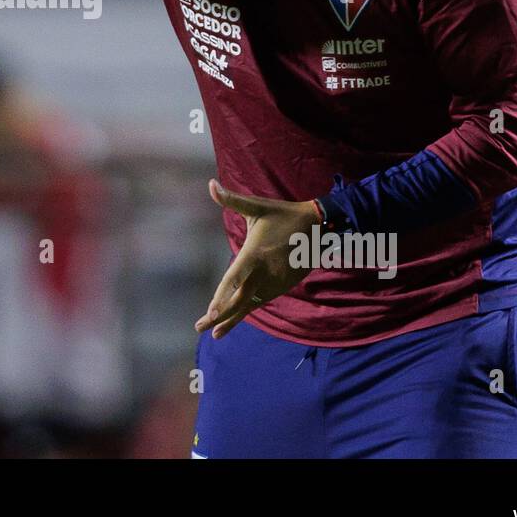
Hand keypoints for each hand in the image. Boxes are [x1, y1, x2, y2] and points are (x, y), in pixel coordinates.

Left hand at [195, 178, 317, 338]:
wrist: (317, 227)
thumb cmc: (282, 214)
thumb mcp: (257, 206)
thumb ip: (231, 199)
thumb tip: (210, 184)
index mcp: (254, 254)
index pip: (234, 279)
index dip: (222, 297)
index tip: (211, 313)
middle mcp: (263, 272)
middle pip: (238, 299)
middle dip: (219, 315)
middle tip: (199, 327)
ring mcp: (273, 282)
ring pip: (249, 305)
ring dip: (231, 318)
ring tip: (213, 332)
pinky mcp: (280, 287)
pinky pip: (259, 303)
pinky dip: (246, 313)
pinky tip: (232, 323)